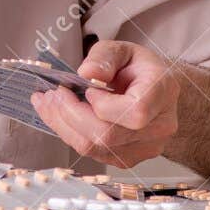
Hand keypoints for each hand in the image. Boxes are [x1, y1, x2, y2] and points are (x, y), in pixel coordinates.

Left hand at [30, 40, 178, 166]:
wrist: (154, 91)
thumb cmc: (138, 69)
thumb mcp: (122, 50)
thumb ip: (105, 56)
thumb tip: (87, 73)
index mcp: (161, 93)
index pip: (135, 112)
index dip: (105, 105)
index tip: (87, 88)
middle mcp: (158, 127)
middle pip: (108, 135)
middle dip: (71, 114)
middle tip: (51, 94)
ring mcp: (144, 148)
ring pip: (96, 147)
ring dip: (63, 125)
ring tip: (47, 103)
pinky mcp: (127, 159)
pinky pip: (93, 153)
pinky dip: (70, 133)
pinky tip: (59, 115)